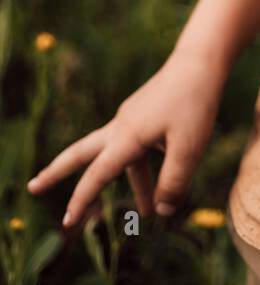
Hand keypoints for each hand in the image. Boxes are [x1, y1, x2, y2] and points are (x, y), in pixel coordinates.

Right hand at [26, 50, 224, 230]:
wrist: (200, 62)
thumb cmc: (194, 103)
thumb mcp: (189, 148)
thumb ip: (174, 182)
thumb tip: (161, 211)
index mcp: (127, 136)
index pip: (97, 174)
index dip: (81, 199)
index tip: (68, 222)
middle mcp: (121, 127)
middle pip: (80, 153)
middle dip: (57, 172)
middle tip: (33, 187)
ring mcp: (131, 119)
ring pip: (117, 157)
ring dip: (130, 184)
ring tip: (145, 211)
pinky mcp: (144, 115)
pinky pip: (137, 149)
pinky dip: (144, 169)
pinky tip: (163, 178)